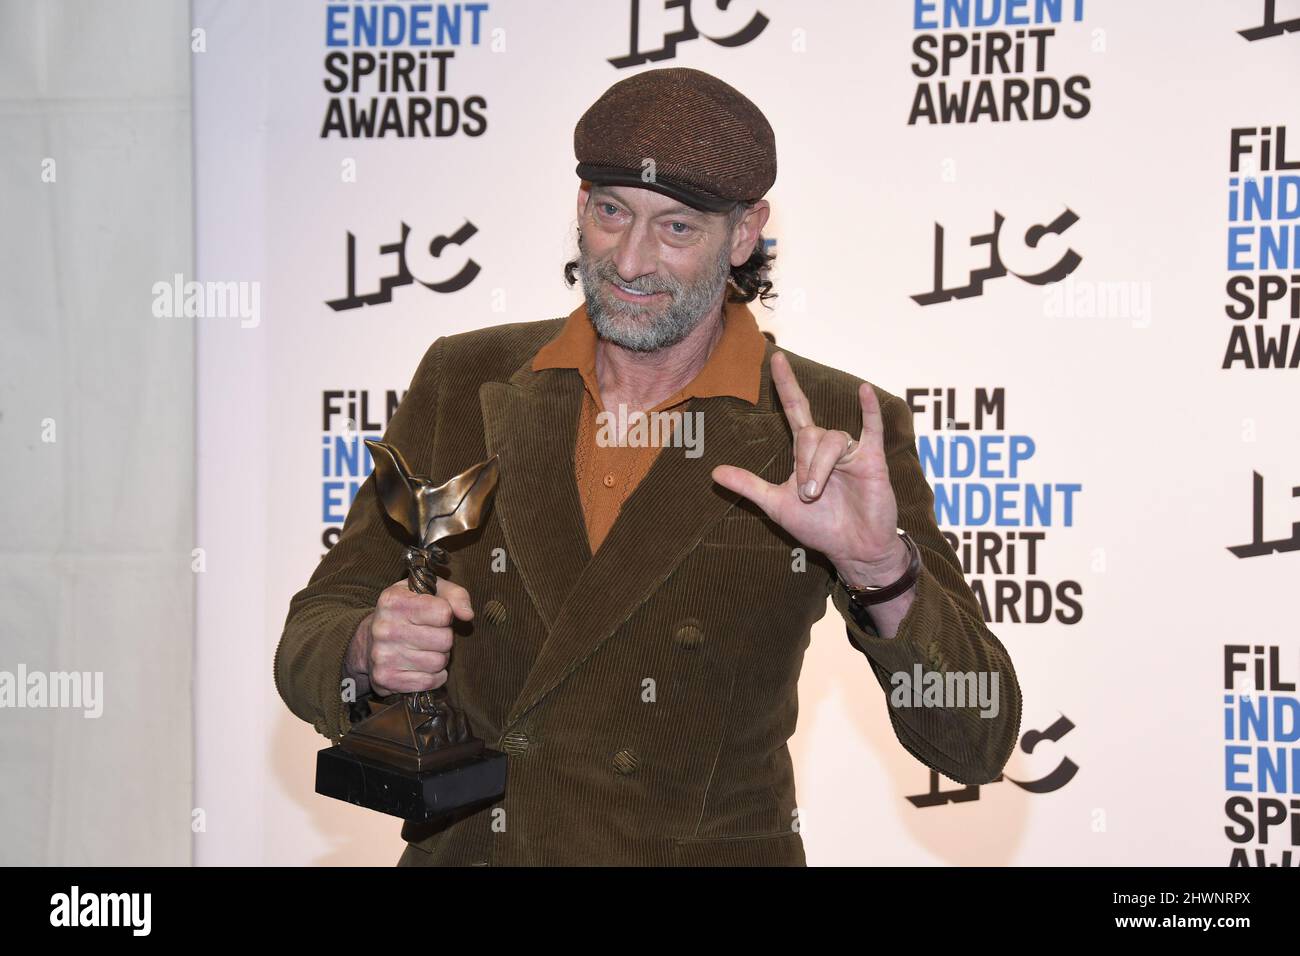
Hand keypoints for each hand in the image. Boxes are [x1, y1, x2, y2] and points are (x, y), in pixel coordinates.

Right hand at [346, 576, 473, 697]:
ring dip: (439, 658)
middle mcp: (384, 628)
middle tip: (433, 635)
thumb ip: (455, 595)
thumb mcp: (429, 592)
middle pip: (444, 640)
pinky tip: (422, 666)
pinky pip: (428, 681)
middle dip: (445, 638)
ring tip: (426, 650)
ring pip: (438, 662)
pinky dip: (432, 676)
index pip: (443, 612)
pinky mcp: (385, 678)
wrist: (369, 641)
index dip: (447, 615)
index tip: (436, 615)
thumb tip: (468, 615)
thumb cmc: (408, 612)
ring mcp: (382, 655)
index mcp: (394, 601)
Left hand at [711, 351, 908, 586]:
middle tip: (808, 494)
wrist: (853, 549)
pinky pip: (871, 428)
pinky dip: (868, 409)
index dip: (785, 385)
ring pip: (832, 439)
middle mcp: (827, 447)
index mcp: (805, 452)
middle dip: (806, 464)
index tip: (775, 358)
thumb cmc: (819, 527)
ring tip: (818, 493)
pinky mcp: (873, 459)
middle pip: (811, 433)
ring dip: (822, 466)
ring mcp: (851, 452)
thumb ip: (749, 487)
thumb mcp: (777, 506)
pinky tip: (863, 390)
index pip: (794, 409)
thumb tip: (713, 472)